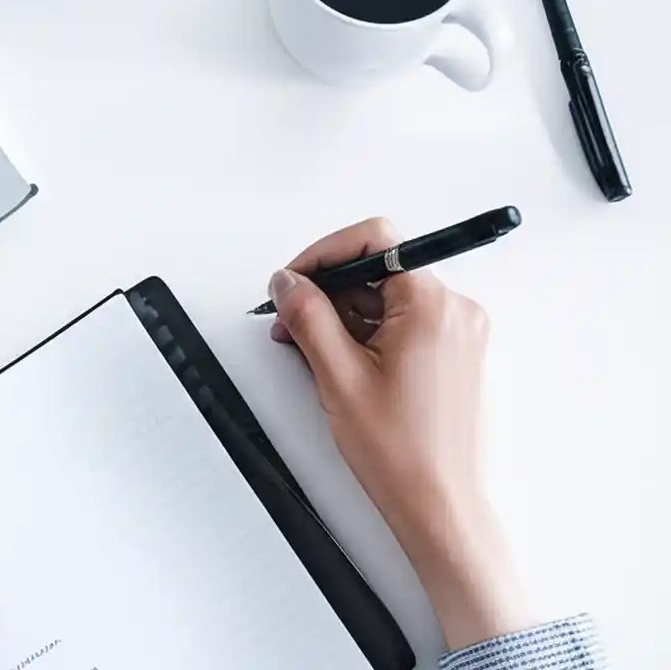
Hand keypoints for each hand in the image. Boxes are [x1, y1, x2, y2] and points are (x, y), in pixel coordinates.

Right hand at [266, 218, 535, 650]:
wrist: (439, 503)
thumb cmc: (401, 451)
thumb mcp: (336, 374)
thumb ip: (308, 315)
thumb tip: (288, 280)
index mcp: (431, 305)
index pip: (374, 241)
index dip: (323, 255)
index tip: (292, 281)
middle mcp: (453, 309)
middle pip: (376, 270)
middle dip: (326, 292)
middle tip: (288, 325)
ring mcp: (456, 331)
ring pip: (384, 299)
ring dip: (342, 316)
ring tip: (312, 355)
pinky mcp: (451, 352)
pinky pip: (400, 323)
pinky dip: (364, 334)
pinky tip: (339, 364)